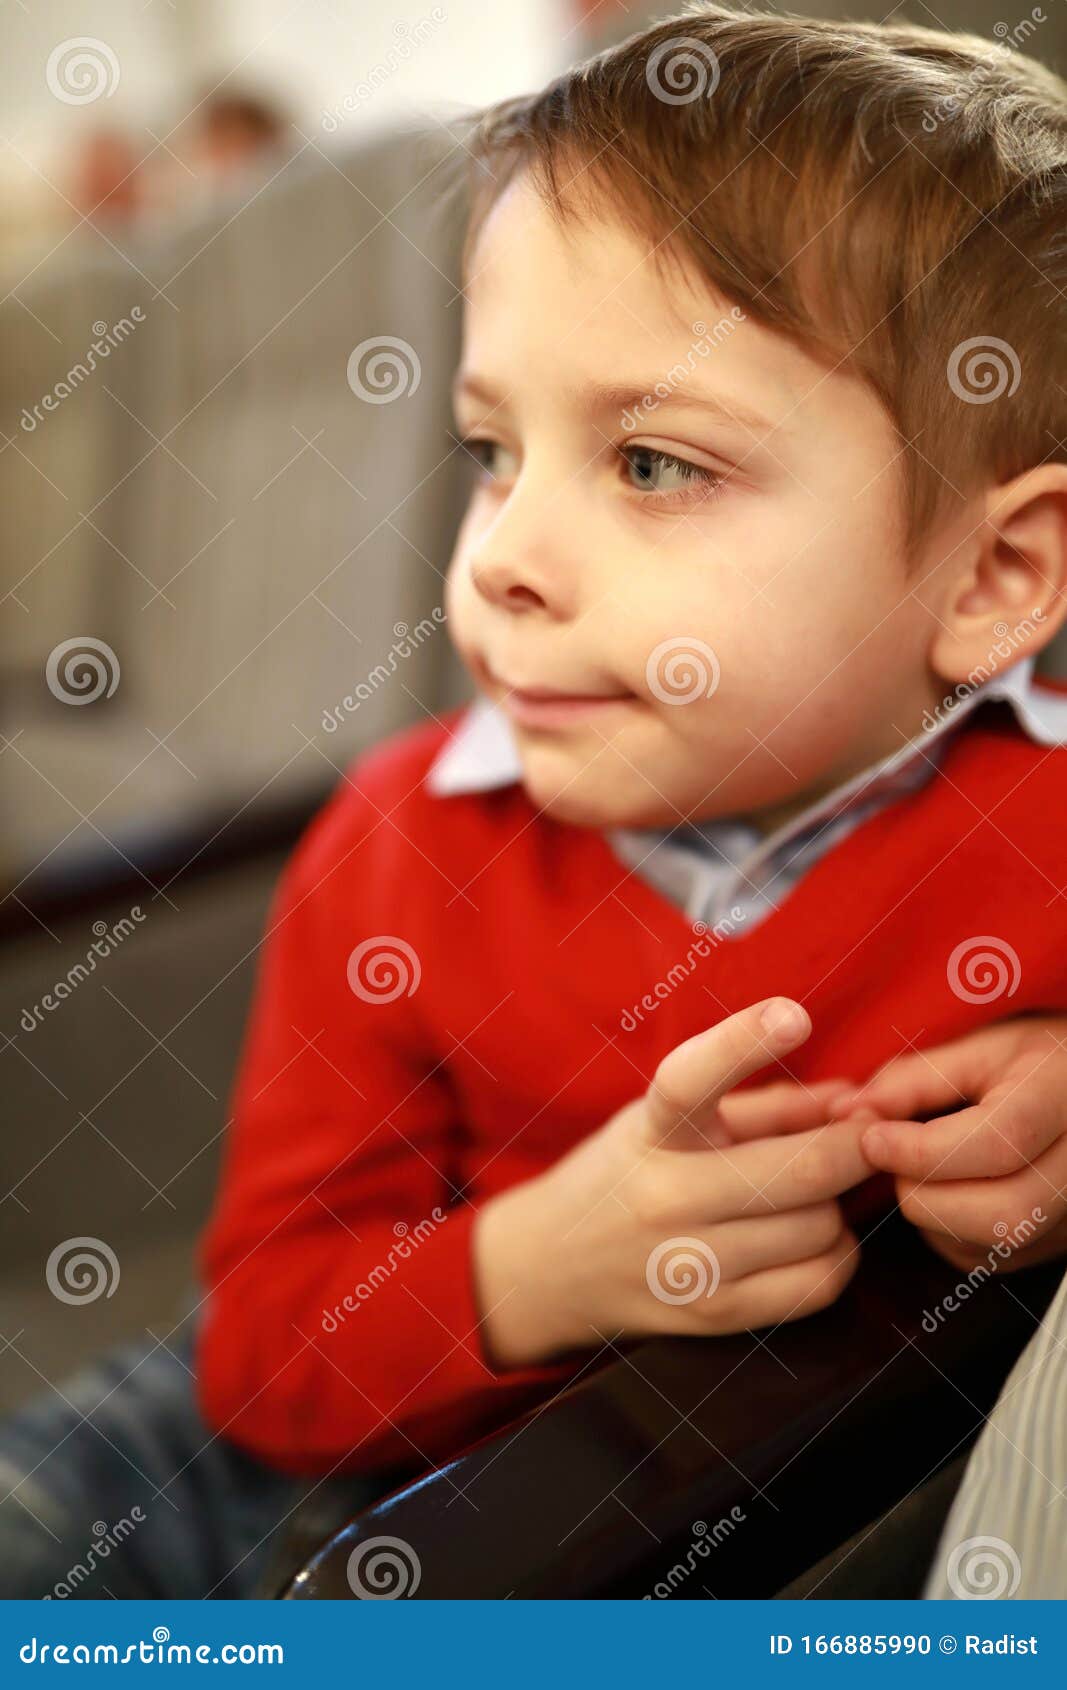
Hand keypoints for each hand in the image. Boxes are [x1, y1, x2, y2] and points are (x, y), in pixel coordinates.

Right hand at [473, 998, 872, 1367]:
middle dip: (857, 1145)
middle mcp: (664, 1198)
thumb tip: (852, 1099)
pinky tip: (812, 1236)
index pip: (690, 1080)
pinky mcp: (714, 1316)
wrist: (550, 1267)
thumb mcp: (672, 1121)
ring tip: (815, 1191)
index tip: (794, 1014)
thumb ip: (764, 1104)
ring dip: (837, 1204)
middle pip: (801, 1170)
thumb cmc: (628, 1172)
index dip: (744, 1042)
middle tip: (872, 1130)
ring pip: (819, 1227)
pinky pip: (818, 1284)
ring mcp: (689, 1266)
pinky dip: (835, 1255)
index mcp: (651, 1132)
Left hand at [830, 1018, 1066, 1271]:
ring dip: (932, 1214)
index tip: (870, 1138)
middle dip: (923, 1192)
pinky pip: (992, 1258)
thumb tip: (846, 1113)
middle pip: (1003, 1211)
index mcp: (1065, 1094)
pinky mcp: (1060, 1242)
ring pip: (995, 1244)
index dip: (922, 1150)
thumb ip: (913, 1080)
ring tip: (916, 1167)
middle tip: (889, 1155)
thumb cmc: (1035, 1057)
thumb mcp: (979, 1048)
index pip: (1000, 1142)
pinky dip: (949, 1232)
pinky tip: (945, 1190)